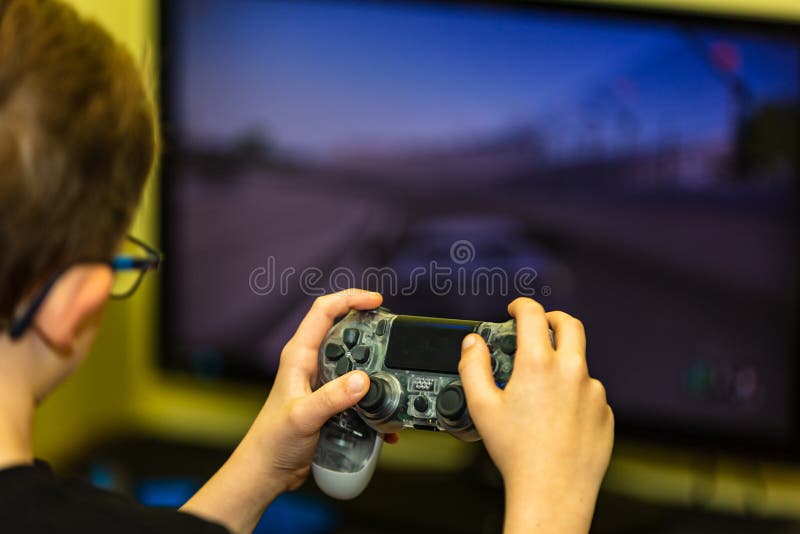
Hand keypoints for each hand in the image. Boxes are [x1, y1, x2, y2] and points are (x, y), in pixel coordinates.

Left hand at [181, 289, 396, 533]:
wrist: (268, 471)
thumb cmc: (272, 441)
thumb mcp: (303, 417)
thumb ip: (332, 398)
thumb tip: (362, 380)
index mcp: (298, 356)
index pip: (323, 311)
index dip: (350, 299)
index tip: (376, 301)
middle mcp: (311, 363)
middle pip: (343, 330)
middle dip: (369, 327)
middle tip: (391, 333)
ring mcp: (322, 381)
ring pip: (353, 359)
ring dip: (374, 364)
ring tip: (393, 370)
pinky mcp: (331, 400)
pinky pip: (357, 389)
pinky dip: (373, 397)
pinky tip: (384, 415)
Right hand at [458, 298, 612, 533]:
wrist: (553, 491)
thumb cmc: (517, 453)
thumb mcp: (481, 407)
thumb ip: (473, 367)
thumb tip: (473, 344)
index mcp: (539, 364)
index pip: (534, 314)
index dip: (522, 305)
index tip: (516, 310)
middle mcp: (572, 371)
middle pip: (570, 324)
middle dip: (553, 318)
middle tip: (541, 326)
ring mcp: (593, 392)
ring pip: (580, 363)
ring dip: (563, 364)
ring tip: (542, 392)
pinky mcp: (606, 413)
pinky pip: (590, 394)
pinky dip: (575, 395)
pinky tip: (558, 418)